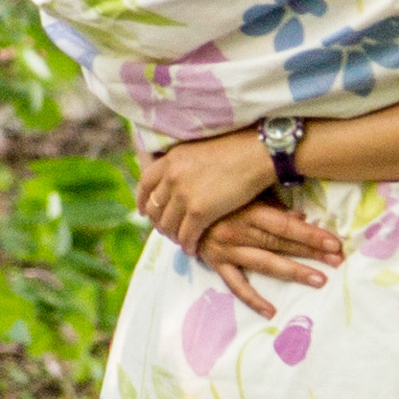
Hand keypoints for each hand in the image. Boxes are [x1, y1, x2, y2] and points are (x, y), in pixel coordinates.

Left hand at [133, 127, 278, 252]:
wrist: (256, 153)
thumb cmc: (236, 150)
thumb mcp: (198, 150)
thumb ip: (182, 165)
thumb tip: (176, 184)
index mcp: (170, 160)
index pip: (144, 184)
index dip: (142, 201)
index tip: (144, 211)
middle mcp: (171, 177)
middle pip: (155, 208)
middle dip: (160, 223)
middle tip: (168, 231)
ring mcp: (184, 195)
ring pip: (168, 226)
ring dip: (174, 237)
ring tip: (182, 241)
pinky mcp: (199, 211)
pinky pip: (186, 236)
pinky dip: (188, 245)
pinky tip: (193, 248)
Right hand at [189, 195, 345, 312]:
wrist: (177, 203)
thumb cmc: (217, 194)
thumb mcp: (245, 194)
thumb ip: (272, 207)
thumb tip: (300, 219)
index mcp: (249, 211)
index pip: (287, 225)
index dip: (312, 234)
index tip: (334, 242)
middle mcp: (238, 231)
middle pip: (281, 244)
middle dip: (311, 252)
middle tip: (337, 260)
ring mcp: (226, 249)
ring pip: (265, 264)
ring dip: (294, 271)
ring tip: (319, 280)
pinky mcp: (215, 263)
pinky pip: (236, 285)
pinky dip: (253, 299)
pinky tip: (271, 311)